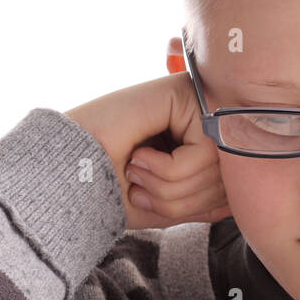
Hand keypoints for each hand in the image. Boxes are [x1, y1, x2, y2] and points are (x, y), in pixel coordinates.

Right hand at [65, 72, 231, 230]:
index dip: (193, 208)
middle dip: (180, 200)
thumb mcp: (162, 206)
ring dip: (170, 187)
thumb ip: (200, 203)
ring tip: (135, 171)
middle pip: (225, 178)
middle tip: (138, 189)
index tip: (149, 204)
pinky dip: (169, 170)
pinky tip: (138, 155)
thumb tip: (236, 204)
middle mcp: (200, 115)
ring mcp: (195, 100)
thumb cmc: (105, 187)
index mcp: (195, 140)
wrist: (62, 173)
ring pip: (216, 167)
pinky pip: (204, 151)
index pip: (228, 185)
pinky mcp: (184, 91)